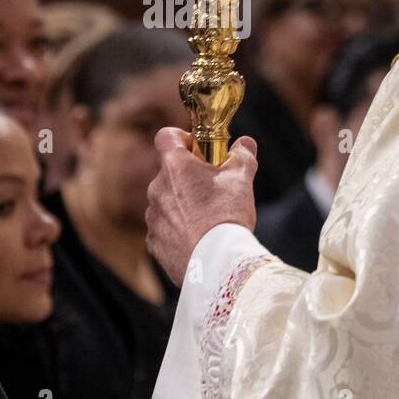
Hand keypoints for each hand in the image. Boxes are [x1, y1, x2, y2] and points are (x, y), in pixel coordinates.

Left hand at [145, 127, 257, 284]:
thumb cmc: (227, 215)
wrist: (216, 262)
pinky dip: (177, 230)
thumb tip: (245, 143)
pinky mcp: (154, 242)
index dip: (183, 138)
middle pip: (169, 172)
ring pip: (166, 201)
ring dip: (182, 204)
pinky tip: (198, 238)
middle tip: (213, 188)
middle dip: (188, 176)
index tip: (200, 150)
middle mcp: (157, 188)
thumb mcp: (242, 178)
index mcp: (175, 166)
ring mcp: (153, 216)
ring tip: (207, 218)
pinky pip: (164, 228)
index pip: (166, 136)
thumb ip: (242, 155)